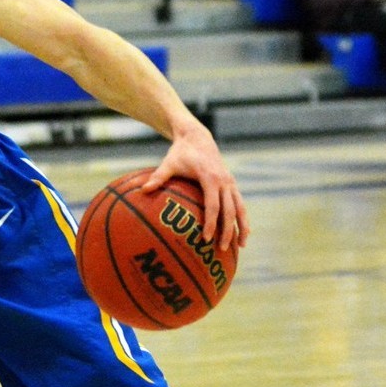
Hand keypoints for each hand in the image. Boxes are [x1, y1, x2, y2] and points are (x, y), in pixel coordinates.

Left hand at [137, 121, 247, 250]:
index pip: (213, 206)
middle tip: (220, 249)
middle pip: (229, 211)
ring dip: (242, 227)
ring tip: (241, 247)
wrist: (197, 137)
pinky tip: (243, 233)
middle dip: (227, 231)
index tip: (206, 239)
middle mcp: (224, 181)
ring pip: (240, 209)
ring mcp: (230, 183)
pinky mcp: (232, 184)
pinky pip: (240, 204)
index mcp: (210, 178)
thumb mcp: (169, 163)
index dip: (210, 224)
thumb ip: (158, 177)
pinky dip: (242, 218)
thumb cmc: (181, 152)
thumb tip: (142, 190)